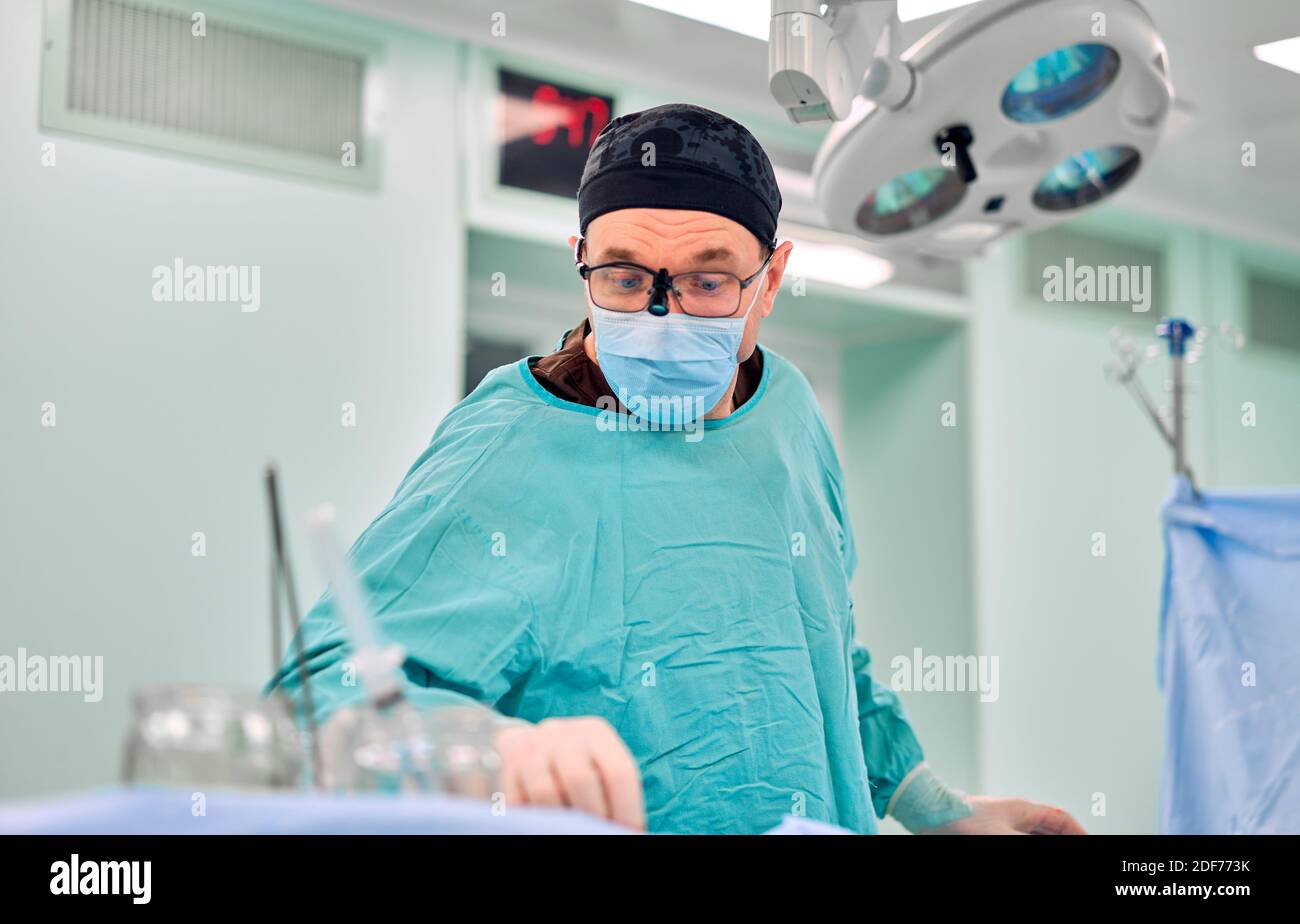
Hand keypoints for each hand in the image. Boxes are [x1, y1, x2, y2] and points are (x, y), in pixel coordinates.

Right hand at [495, 716, 645, 830]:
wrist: (525, 743)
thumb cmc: (576, 762)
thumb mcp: (598, 763)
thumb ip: (613, 788)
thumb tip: (629, 829)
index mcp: (596, 733)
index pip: (618, 772)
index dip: (627, 809)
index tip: (628, 833)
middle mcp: (563, 735)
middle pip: (580, 780)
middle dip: (592, 817)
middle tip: (596, 834)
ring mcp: (532, 749)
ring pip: (546, 793)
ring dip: (561, 821)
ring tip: (570, 831)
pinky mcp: (507, 768)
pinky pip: (520, 803)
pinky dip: (535, 821)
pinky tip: (545, 826)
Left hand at [921, 796, 1086, 834]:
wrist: (932, 815)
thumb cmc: (963, 821)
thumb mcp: (1004, 837)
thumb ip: (1031, 842)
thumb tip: (1054, 840)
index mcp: (1023, 809)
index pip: (1060, 818)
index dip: (1077, 831)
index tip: (1089, 840)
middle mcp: (1015, 815)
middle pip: (1049, 828)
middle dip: (1063, 838)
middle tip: (1077, 848)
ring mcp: (1002, 823)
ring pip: (1033, 834)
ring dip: (1046, 839)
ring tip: (1059, 847)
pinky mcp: (989, 832)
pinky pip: (1018, 837)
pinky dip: (1029, 842)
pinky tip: (1028, 845)